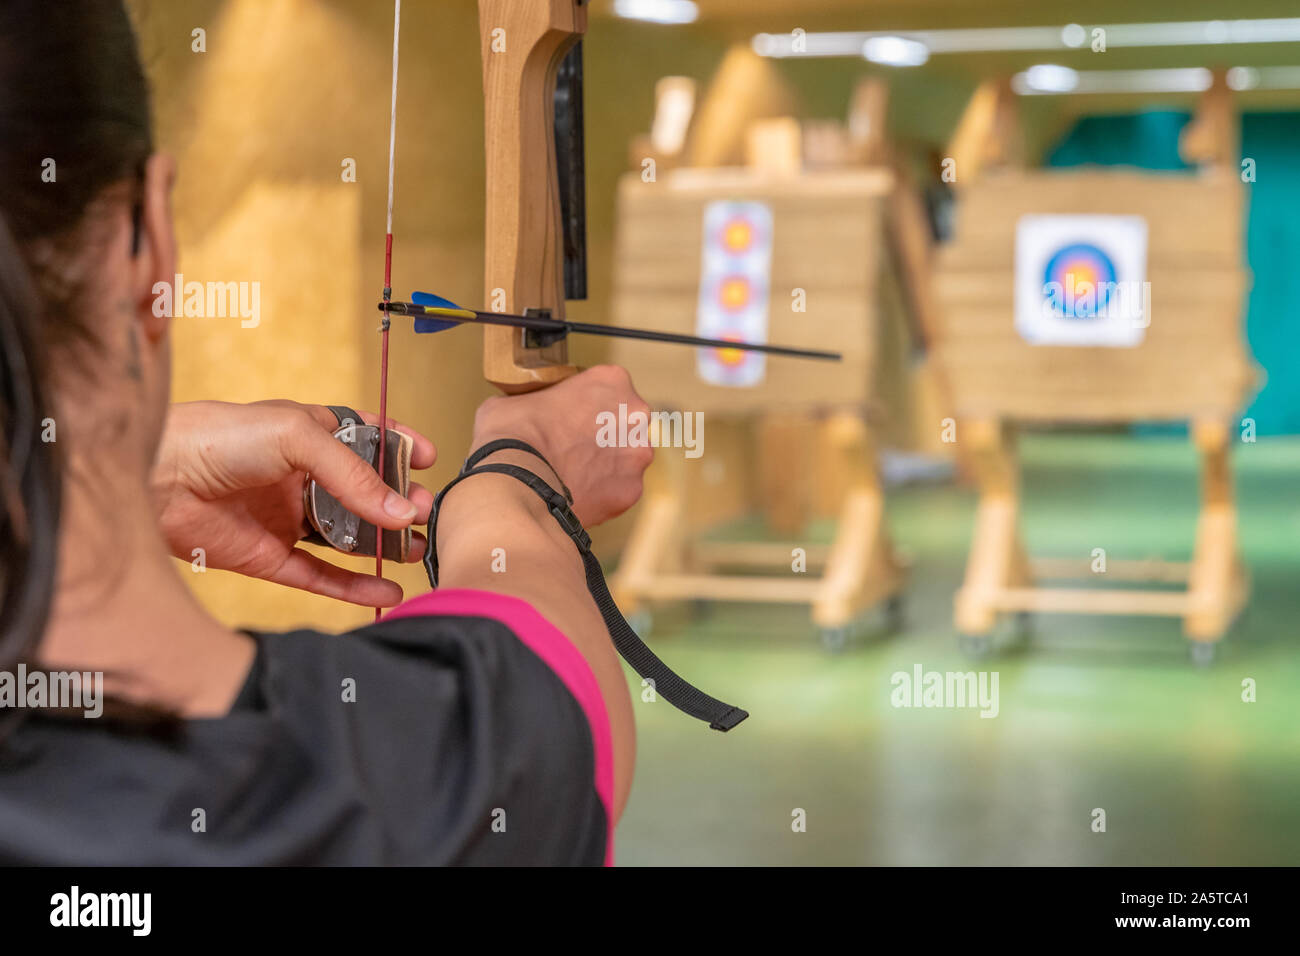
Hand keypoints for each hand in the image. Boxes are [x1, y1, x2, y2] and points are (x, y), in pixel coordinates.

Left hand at [152, 400, 435, 606]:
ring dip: (384, 547)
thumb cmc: (219, 436)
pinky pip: (323, 578)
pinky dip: (356, 588)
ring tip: (416, 551)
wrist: (157, 478)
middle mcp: (302, 479)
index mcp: (310, 436)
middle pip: (364, 495)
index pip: (367, 440)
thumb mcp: (297, 437)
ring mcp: (288, 520)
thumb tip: (400, 512)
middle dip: (398, 503)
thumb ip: (352, 476)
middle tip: (425, 512)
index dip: (399, 447)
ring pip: (348, 539)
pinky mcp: (272, 558)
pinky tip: (387, 591)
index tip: (429, 458)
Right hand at [470, 365, 653, 526]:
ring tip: (572, 475)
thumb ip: (535, 400)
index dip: (588, 404)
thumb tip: (526, 413)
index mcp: (611, 381)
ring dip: (604, 466)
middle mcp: (634, 415)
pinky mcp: (631, 490)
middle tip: (572, 448)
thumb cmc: (513, 435)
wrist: (516, 483)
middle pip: (623, 424)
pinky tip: (576, 494)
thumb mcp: (514, 399)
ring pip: (624, 460)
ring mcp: (636, 455)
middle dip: (603, 436)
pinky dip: (602, 494)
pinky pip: (619, 490)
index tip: (572, 417)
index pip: (607, 388)